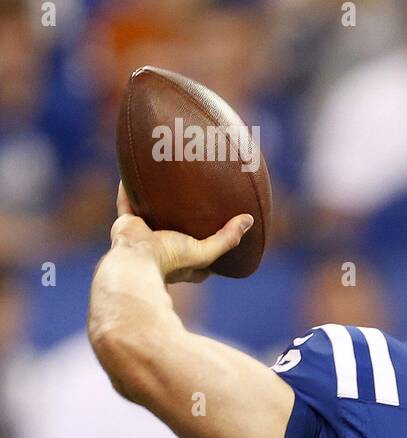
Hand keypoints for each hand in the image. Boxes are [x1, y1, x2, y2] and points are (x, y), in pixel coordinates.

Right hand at [111, 183, 251, 283]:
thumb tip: (249, 220)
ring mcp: (143, 236)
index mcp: (181, 263)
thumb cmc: (171, 259)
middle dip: (183, 220)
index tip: (224, 234)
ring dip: (156, 201)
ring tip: (167, 184)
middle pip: (175, 231)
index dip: (212, 247)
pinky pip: (127, 201)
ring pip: (150, 214)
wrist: (136, 259)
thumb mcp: (205, 251)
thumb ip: (227, 238)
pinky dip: (129, 189)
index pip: (201, 257)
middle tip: (196, 203)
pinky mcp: (126, 224)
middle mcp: (161, 250)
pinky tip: (135, 173)